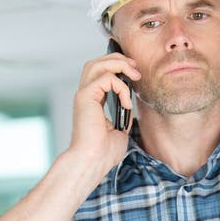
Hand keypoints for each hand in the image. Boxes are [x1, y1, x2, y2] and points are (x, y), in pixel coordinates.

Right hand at [70, 50, 140, 175]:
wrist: (93, 161)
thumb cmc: (103, 152)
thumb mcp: (120, 130)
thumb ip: (122, 114)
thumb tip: (130, 104)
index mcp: (92, 101)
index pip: (100, 73)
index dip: (117, 67)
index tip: (134, 74)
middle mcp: (85, 95)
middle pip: (97, 62)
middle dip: (118, 59)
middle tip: (135, 68)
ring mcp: (84, 94)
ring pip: (98, 64)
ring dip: (120, 65)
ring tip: (135, 76)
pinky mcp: (85, 97)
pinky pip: (107, 79)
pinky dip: (121, 87)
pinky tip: (126, 103)